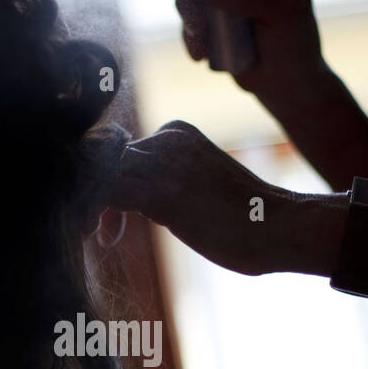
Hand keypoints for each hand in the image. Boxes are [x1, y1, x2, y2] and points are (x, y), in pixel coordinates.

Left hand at [102, 119, 284, 275]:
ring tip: (94, 236)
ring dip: (86, 206)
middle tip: (98, 232)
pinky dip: (89, 213)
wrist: (281, 226)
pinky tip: (97, 236)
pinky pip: (101, 192)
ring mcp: (162, 162)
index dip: (105, 183)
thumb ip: (168, 184)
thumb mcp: (200, 187)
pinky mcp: (159, 191)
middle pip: (101, 159)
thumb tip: (138, 203)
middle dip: (92, 196)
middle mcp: (165, 138)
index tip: (111, 223)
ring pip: (95, 173)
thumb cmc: (247, 219)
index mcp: (176, 132)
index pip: (117, 151)